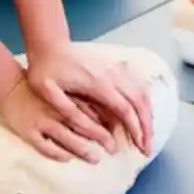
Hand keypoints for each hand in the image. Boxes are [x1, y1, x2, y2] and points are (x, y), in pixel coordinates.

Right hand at [0, 79, 104, 162]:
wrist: (10, 88)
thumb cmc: (42, 90)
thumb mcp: (64, 89)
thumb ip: (81, 100)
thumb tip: (105, 113)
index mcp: (66, 98)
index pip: (92, 111)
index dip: (107, 123)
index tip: (119, 132)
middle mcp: (57, 110)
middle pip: (84, 126)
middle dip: (101, 139)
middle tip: (114, 149)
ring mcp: (42, 122)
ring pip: (68, 139)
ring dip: (84, 150)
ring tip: (96, 158)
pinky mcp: (30, 133)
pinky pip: (47, 147)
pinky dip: (59, 153)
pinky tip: (68, 157)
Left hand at [25, 44, 153, 156]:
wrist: (49, 46)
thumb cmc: (45, 71)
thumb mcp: (48, 93)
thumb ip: (69, 111)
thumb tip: (92, 130)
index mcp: (97, 83)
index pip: (125, 109)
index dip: (135, 129)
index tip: (140, 147)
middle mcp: (112, 74)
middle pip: (139, 101)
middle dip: (147, 126)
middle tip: (147, 147)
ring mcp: (116, 69)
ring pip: (142, 92)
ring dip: (148, 114)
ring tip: (147, 134)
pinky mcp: (115, 67)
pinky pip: (138, 84)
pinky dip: (144, 102)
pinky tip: (142, 113)